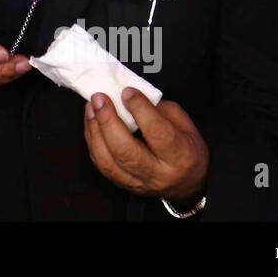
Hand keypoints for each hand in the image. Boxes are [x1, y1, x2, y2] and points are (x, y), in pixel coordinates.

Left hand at [84, 88, 208, 203]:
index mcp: (180, 156)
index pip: (156, 132)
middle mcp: (157, 173)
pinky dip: (93, 141)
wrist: (186, 184)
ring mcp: (138, 182)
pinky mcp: (122, 184)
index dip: (139, 109)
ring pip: (108, 161)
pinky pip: (101, 164)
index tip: (127, 91)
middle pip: (126, 150)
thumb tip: (131, 96)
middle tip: (99, 98)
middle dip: (108, 121)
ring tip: (91, 107)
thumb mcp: (184, 125)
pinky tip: (92, 123)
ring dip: (95, 130)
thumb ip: (160, 110)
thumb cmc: (186, 150)